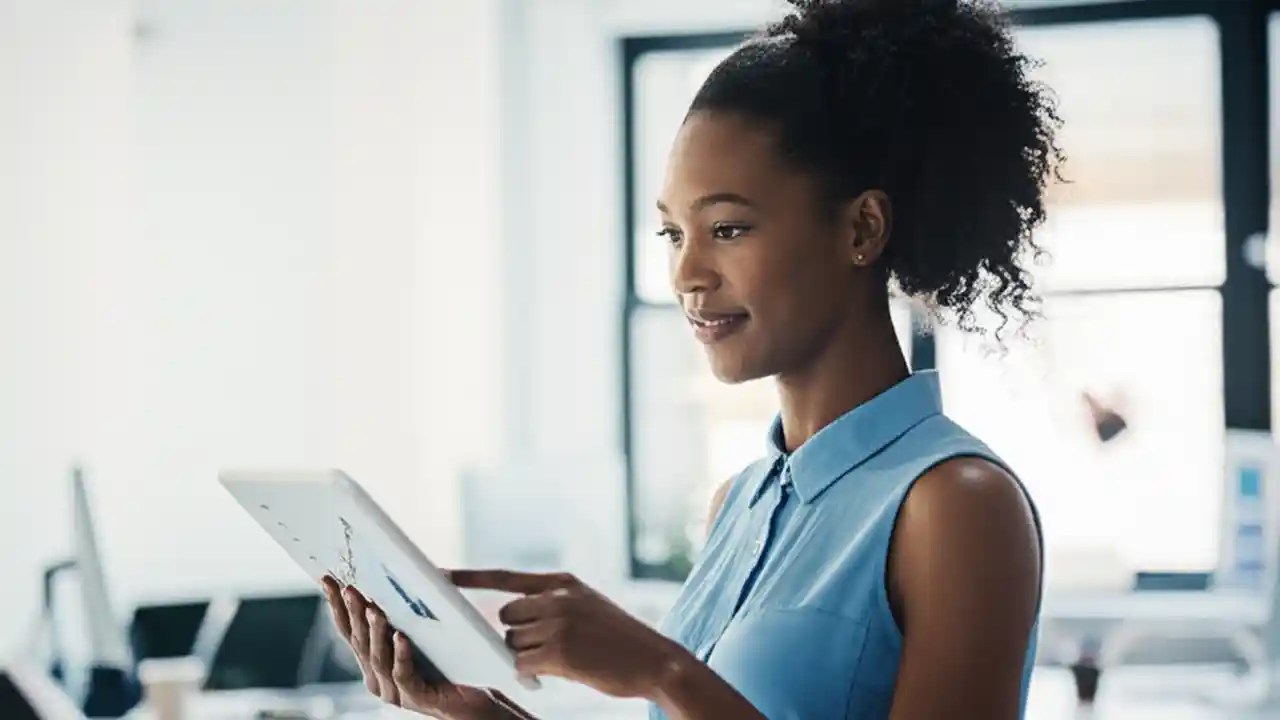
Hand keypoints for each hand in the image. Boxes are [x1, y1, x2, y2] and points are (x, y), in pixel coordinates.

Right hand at [321, 576, 530, 719]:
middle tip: (349, 588)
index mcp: (374, 660)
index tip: (327, 579)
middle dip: (352, 613)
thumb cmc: (452, 665)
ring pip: (378, 657)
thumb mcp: (427, 633)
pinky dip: (401, 654)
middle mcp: (378, 677)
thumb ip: (412, 611)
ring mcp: (395, 691)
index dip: (337, 605)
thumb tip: (412, 570)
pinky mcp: (417, 698)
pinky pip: (403, 674)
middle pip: (359, 641)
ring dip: (374, 631)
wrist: (478, 700)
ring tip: (373, 608)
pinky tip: (401, 636)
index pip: (350, 630)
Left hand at [450, 570, 684, 699]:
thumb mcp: (589, 605)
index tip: (442, 575)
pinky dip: (530, 673)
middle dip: (515, 634)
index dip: (471, 577)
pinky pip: (521, 665)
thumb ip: (553, 604)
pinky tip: (552, 673)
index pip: (506, 577)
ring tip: (558, 659)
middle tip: (540, 646)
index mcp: (563, 583)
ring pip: (511, 643)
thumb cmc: (620, 639)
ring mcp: (558, 625)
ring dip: (525, 656)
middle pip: (505, 617)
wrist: (656, 661)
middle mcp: (558, 598)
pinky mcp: (560, 653)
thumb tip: (511, 620)